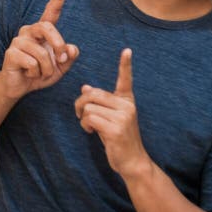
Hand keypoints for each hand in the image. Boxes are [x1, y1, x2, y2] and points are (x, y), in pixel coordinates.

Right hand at [0, 0, 79, 99]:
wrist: (18, 87)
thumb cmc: (39, 73)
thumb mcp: (59, 68)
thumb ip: (68, 58)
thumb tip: (72, 49)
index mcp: (42, 32)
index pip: (51, 12)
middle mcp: (29, 31)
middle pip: (47, 28)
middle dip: (58, 44)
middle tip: (61, 59)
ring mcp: (18, 41)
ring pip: (42, 53)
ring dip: (47, 69)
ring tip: (40, 73)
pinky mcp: (11, 53)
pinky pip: (32, 63)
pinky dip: (36, 74)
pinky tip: (28, 74)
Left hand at [74, 48, 149, 178]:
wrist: (132, 161)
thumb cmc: (118, 138)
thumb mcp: (109, 117)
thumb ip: (100, 103)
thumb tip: (85, 88)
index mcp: (127, 101)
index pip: (125, 80)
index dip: (125, 65)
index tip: (127, 50)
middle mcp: (127, 106)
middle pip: (94, 93)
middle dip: (81, 103)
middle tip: (79, 114)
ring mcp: (123, 117)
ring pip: (89, 106)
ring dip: (82, 117)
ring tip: (89, 126)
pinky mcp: (115, 129)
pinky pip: (89, 118)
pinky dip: (85, 124)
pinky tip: (91, 131)